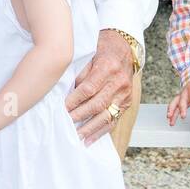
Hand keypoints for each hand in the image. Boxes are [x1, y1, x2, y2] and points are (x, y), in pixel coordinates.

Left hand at [65, 30, 135, 144]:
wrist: (124, 48)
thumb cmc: (102, 49)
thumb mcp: (89, 54)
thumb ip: (79, 73)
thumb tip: (66, 92)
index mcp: (108, 67)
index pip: (89, 88)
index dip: (75, 100)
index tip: (62, 108)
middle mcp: (119, 82)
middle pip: (97, 104)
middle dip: (79, 115)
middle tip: (65, 122)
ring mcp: (125, 94)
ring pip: (106, 115)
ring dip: (89, 128)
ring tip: (76, 136)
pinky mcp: (127, 103)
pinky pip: (113, 120)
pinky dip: (100, 132)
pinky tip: (89, 140)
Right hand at [167, 75, 189, 124]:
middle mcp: (185, 91)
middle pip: (182, 99)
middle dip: (182, 108)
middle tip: (183, 116)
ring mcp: (182, 96)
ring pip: (175, 103)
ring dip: (172, 110)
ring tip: (170, 118)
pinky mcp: (181, 100)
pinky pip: (175, 107)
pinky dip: (172, 114)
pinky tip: (170, 121)